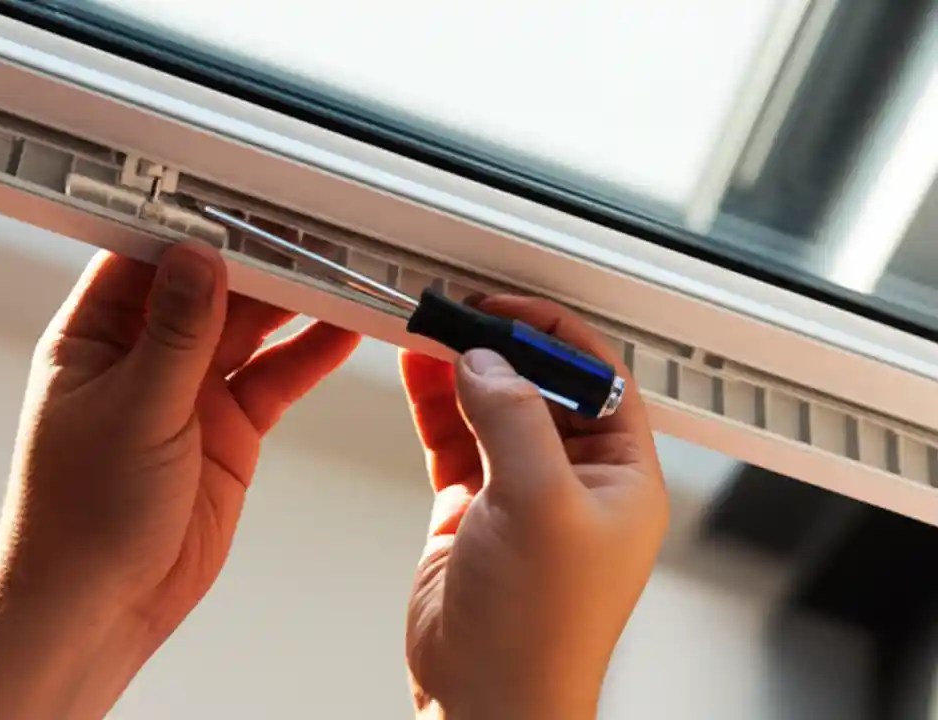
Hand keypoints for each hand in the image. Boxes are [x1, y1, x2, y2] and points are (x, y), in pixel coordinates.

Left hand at [0, 243, 358, 709]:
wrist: (101, 606)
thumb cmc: (79, 517)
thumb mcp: (133, 411)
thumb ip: (176, 335)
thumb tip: (200, 258)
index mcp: (94, 338)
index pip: (145, 259)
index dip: (193, 227)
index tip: (241, 202)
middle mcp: (142, 357)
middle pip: (209, 287)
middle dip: (257, 261)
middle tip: (310, 235)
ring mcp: (188, 393)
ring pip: (249, 329)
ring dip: (292, 303)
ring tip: (339, 272)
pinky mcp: (228, 429)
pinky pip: (275, 379)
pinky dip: (308, 356)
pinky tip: (342, 332)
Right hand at [401, 296, 667, 719]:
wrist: (485, 702)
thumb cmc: (541, 633)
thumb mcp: (540, 507)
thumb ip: (513, 422)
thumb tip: (485, 362)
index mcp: (622, 478)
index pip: (598, 379)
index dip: (554, 335)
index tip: (505, 309)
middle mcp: (575, 481)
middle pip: (540, 387)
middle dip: (499, 347)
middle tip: (457, 314)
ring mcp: (520, 495)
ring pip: (492, 410)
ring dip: (461, 371)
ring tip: (428, 330)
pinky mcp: (472, 511)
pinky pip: (455, 441)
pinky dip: (435, 406)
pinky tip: (418, 375)